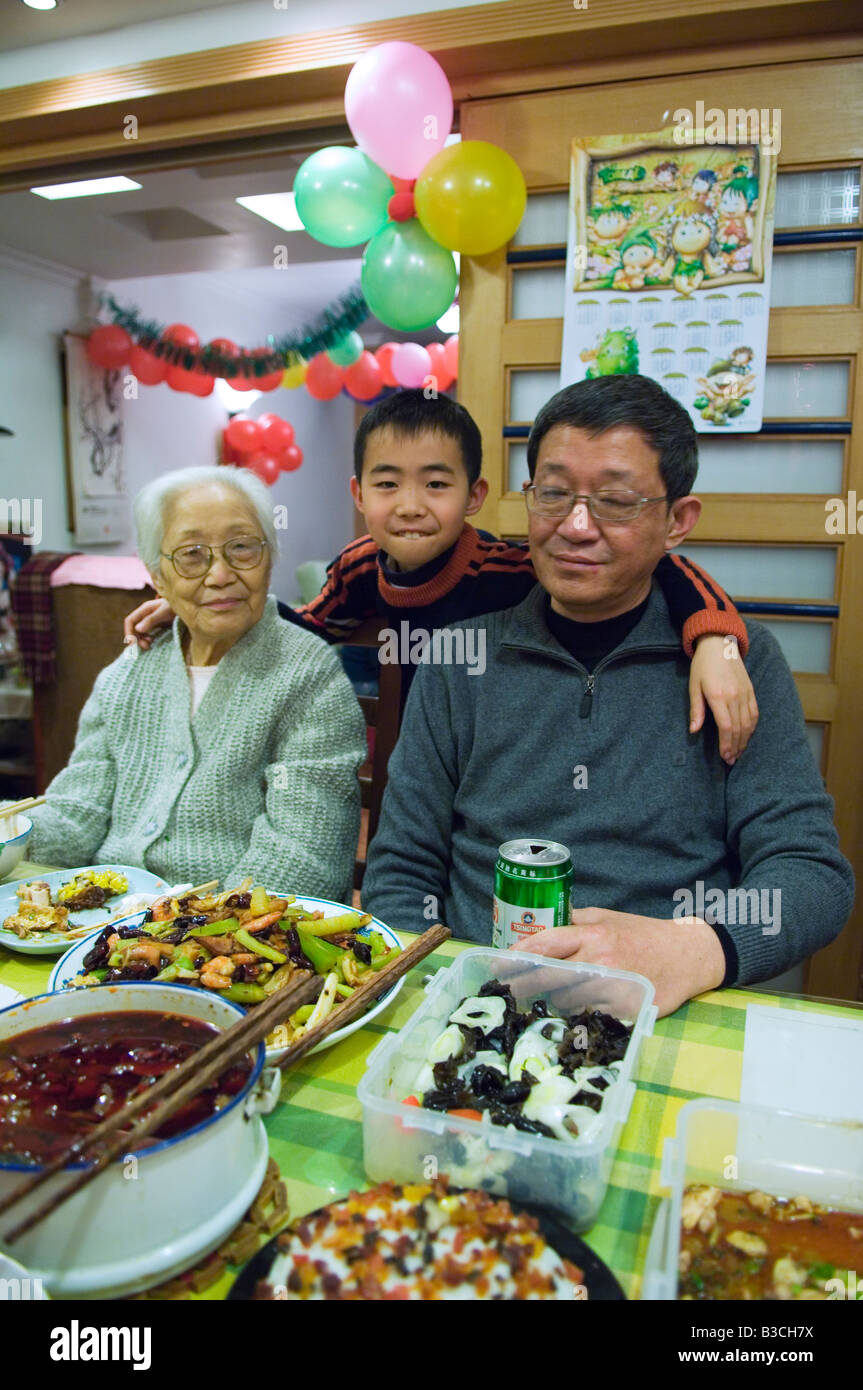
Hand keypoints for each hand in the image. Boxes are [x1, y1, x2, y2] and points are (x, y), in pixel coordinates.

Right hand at [123, 597, 174, 649]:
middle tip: (146, 647)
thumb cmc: (176, 606)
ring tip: (149, 645)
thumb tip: (137, 629)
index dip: (129, 632)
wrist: (187, 606)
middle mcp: (145, 614)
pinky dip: (146, 639)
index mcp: (145, 609)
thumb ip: (151, 619)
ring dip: (141, 640)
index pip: (130, 621)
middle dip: (136, 638)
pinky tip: (152, 642)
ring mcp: (150, 619)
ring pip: (139, 632)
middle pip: (133, 628)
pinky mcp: (156, 624)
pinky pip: (146, 633)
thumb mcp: (165, 612)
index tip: (133, 644)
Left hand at [511, 907, 725, 1016]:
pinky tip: (568, 1014)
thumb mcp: (609, 918)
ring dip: (549, 1003)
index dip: (517, 954)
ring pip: (565, 1001)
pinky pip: (588, 1017)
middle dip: (521, 984)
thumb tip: (542, 924)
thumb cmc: (644, 934)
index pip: (546, 943)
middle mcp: (600, 960)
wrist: (688, 955)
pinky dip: (576, 1016)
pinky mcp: (625, 1010)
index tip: (497, 963)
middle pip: (548, 975)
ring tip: (537, 1003)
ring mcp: (613, 987)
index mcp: (594, 934)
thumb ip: (576, 920)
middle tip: (505, 991)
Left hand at [689, 634, 757, 763]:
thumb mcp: (693, 686)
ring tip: (739, 753)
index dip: (726, 744)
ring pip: (749, 723)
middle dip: (736, 747)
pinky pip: (755, 713)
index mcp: (718, 696)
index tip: (724, 756)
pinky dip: (752, 727)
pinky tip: (747, 736)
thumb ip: (696, 709)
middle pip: (739, 728)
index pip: (726, 727)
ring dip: (745, 740)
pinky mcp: (751, 690)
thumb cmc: (703, 665)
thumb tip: (694, 731)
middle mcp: (734, 696)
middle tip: (731, 760)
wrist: (719, 644)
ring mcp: (745, 693)